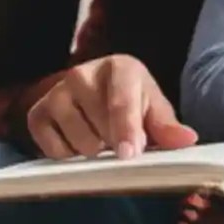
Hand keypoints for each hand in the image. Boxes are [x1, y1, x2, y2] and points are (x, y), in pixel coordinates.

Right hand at [27, 55, 197, 159]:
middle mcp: (82, 74)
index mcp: (119, 67)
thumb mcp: (154, 110)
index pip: (121, 101)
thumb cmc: (133, 103)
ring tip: (100, 139)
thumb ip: (167, 126)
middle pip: (100, 126)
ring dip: (93, 150)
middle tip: (120, 139)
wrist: (101, 96)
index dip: (125, 129)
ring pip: (78, 140)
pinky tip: (78, 143)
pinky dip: (69, 155)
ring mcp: (56, 93)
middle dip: (114, 142)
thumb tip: (186, 139)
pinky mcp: (37, 114)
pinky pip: (54, 149)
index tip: (128, 153)